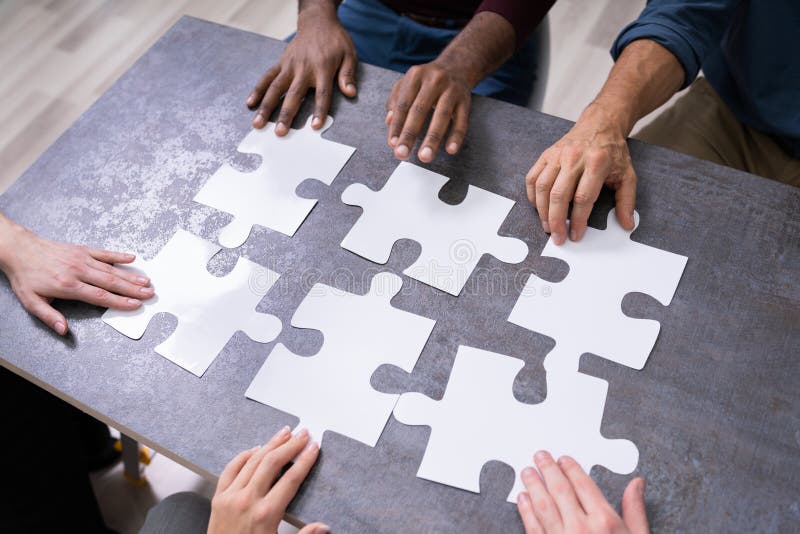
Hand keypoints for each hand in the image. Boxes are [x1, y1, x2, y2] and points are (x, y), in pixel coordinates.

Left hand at [0, 222, 152, 335]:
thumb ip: (49, 316)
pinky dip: (118, 256)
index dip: (120, 301)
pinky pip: (104, 253)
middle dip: (132, 289)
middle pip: (110, 282)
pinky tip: (132, 260)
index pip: (100, 296)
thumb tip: (63, 330)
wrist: (20, 250)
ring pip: (110, 269)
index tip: (135, 305)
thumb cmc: (26, 277)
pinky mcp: (82, 250)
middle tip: (149, 294)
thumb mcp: (31, 301)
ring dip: (130, 276)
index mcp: (68, 286)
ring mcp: (82, 259)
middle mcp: (78, 271)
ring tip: (146, 282)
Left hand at [208, 427, 327, 533]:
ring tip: (284, 433)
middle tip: (303, 434)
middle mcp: (247, 501)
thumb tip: (323, 527)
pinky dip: (244, 455)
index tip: (314, 448)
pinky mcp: (217, 498)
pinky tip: (255, 448)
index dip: (305, 461)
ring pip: (252, 461)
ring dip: (270, 444)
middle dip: (290, 445)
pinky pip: (231, 468)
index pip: (291, 479)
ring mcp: (230, 497)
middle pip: (272, 463)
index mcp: (266, 514)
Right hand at [246, 2, 356, 135]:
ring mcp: (289, 65)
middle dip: (286, 114)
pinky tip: (250, 103)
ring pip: (275, 88)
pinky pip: (267, 77)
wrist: (317, 21)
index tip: (314, 126)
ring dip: (266, 106)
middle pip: (294, 95)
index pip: (322, 94)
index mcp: (323, 69)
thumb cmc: (335, 42)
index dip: (319, 110)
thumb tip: (350, 93)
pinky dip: (258, 90)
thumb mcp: (349, 55)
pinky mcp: (281, 63)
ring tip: (258, 123)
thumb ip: (348, 75)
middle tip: (279, 132)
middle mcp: (304, 68)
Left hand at [385, 60, 470, 162]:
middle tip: (402, 153)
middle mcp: (434, 81)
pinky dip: (456, 136)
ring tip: (425, 156)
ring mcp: (451, 90)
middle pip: (419, 110)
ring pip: (442, 116)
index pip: (403, 104)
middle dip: (410, 134)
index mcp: (416, 76)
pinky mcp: (465, 101)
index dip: (397, 125)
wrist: (458, 65)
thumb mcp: (409, 82)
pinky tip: (450, 149)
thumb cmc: (428, 79)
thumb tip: (389, 122)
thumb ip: (396, 101)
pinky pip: (462, 121)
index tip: (393, 143)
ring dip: (433, 138)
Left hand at [517, 451, 648, 533]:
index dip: (571, 468)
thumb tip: (637, 482)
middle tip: (540, 456)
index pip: (583, 484)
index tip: (563, 459)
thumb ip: (635, 510)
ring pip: (543, 505)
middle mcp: (581, 528)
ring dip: (533, 486)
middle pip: (560, 490)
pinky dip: (526, 511)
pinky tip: (522, 499)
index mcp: (605, 521)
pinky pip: (533, 528)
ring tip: (527, 472)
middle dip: (548, 470)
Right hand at [525, 104, 636, 244]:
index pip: (583, 198)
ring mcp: (557, 155)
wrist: (600, 124)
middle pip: (559, 195)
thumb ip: (627, 201)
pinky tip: (538, 208)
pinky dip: (533, 196)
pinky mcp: (546, 155)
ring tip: (547, 227)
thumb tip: (627, 225)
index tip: (576, 235)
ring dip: (542, 211)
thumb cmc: (612, 152)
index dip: (578, 220)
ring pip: (543, 187)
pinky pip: (533, 178)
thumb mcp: (627, 174)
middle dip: (557, 220)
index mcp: (597, 163)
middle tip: (557, 238)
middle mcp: (574, 158)